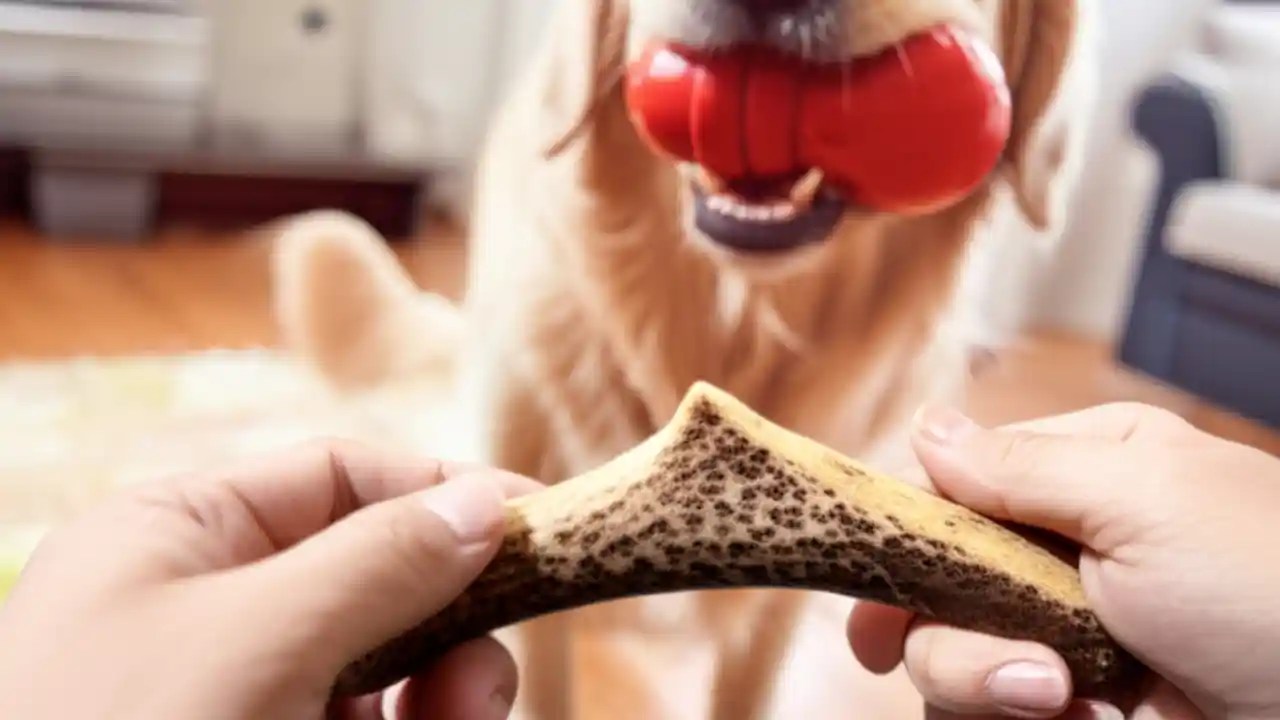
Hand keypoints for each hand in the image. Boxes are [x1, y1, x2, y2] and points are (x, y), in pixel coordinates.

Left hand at [0, 440, 540, 719]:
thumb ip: (378, 561)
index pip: (341, 476)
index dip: (443, 491)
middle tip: (478, 683)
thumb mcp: (253, 638)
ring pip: (382, 664)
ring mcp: (234, 690)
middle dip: (447, 619)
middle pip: (376, 575)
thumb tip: (487, 502)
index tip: (538, 525)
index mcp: (179, 533)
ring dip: (439, 691)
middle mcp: (209, 605)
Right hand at [847, 404, 1279, 719]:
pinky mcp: (1074, 703)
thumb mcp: (1146, 499)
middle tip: (1026, 677)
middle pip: (931, 586)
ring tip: (1068, 704)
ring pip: (949, 658)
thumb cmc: (1268, 587)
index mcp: (1081, 474)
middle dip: (955, 638)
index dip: (900, 536)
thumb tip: (925, 426)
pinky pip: (990, 710)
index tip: (869, 590)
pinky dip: (1023, 719)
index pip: (949, 487)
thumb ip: (1021, 467)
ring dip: (989, 688)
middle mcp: (1059, 551)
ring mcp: (1064, 633)